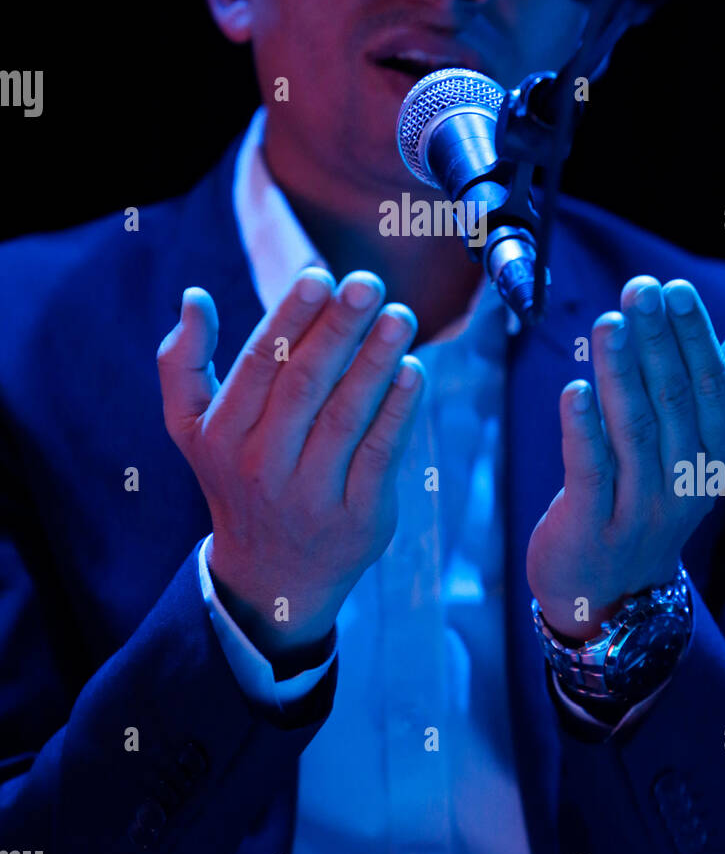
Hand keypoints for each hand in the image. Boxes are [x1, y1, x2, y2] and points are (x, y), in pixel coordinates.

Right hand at [156, 268, 423, 656]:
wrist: (271, 578)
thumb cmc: (236, 476)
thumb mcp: (191, 428)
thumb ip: (182, 362)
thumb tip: (194, 296)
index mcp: (222, 435)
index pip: (260, 367)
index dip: (289, 319)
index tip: (318, 276)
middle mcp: (263, 466)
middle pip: (306, 386)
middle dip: (339, 329)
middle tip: (367, 283)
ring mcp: (312, 495)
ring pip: (347, 417)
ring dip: (376, 361)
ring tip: (400, 315)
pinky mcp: (359, 517)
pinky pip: (380, 454)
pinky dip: (399, 410)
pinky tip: (413, 369)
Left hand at [526, 276, 724, 641]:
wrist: (607, 595)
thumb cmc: (646, 505)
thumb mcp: (691, 458)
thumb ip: (723, 400)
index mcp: (712, 461)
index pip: (711, 390)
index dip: (695, 338)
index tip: (676, 289)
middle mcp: (684, 485)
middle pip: (674, 403)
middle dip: (657, 341)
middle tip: (640, 288)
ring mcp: (640, 510)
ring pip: (634, 431)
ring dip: (621, 372)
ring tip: (607, 322)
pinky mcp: (592, 526)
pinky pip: (591, 471)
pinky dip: (584, 429)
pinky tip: (574, 388)